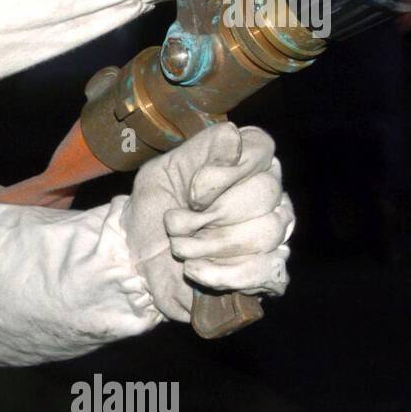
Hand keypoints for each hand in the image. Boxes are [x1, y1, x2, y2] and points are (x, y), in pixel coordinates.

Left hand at [122, 123, 293, 321]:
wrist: (137, 261)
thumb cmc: (153, 212)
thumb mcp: (161, 172)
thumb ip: (200, 151)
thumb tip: (235, 137)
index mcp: (243, 160)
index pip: (261, 148)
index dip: (225, 173)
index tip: (192, 195)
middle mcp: (267, 192)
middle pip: (266, 191)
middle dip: (212, 214)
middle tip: (178, 224)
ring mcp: (273, 232)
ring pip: (267, 232)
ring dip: (210, 244)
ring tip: (180, 248)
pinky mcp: (268, 273)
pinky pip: (269, 271)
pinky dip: (223, 274)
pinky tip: (195, 269)